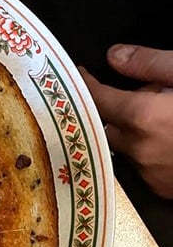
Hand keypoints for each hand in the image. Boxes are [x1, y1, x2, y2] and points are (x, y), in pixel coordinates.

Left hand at [81, 44, 172, 198]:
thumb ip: (152, 64)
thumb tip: (117, 56)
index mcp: (144, 119)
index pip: (97, 100)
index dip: (86, 84)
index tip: (82, 74)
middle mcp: (141, 151)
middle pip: (105, 127)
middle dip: (111, 108)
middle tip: (133, 91)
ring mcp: (152, 175)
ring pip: (125, 148)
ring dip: (132, 131)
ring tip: (162, 114)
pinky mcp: (164, 190)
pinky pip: (143, 167)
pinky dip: (149, 150)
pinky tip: (172, 138)